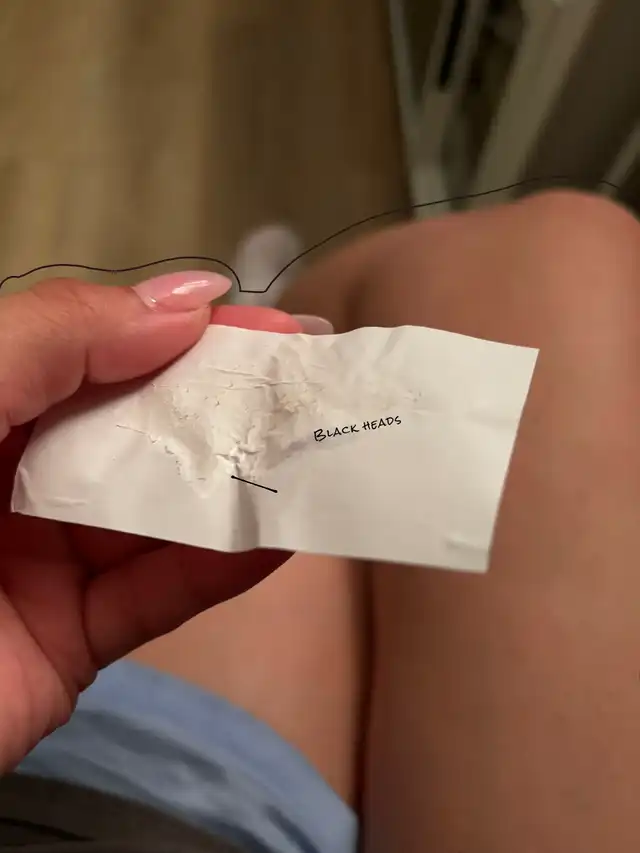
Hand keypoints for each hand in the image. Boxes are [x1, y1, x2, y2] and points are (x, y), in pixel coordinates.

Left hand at [0, 272, 303, 770]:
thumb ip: (57, 337)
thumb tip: (188, 300)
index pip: (96, 356)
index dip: (180, 332)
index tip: (262, 319)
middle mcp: (12, 476)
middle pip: (139, 432)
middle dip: (226, 402)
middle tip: (312, 381)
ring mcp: (44, 561)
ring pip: (159, 513)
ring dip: (239, 482)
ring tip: (318, 449)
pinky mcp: (72, 642)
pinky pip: (158, 597)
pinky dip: (224, 567)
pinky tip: (283, 532)